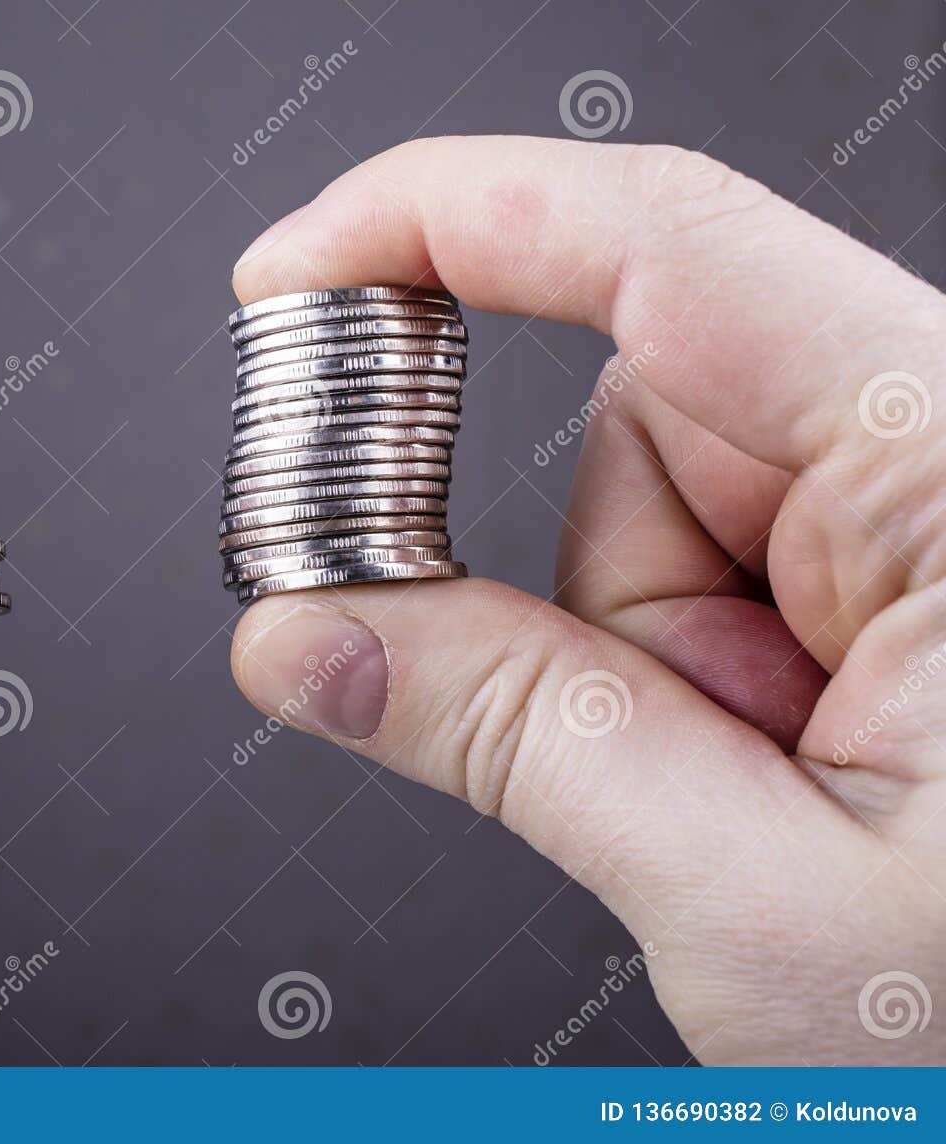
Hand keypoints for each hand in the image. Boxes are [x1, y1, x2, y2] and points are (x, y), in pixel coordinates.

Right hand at [228, 135, 945, 1063]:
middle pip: (638, 413)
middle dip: (575, 582)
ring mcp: (916, 528)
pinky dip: (674, 678)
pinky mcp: (885, 590)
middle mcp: (939, 464)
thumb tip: (309, 638)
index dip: (443, 219)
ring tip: (737, 806)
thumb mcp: (766, 896)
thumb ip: (516, 739)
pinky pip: (695, 582)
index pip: (662, 246)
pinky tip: (764, 779)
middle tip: (562, 714)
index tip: (292, 271)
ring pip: (651, 517)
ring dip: (637, 659)